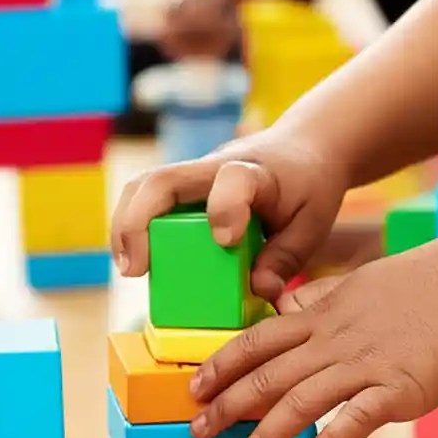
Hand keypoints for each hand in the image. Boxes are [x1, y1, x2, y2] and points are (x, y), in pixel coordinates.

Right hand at [112, 130, 347, 301]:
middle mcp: (214, 166)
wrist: (301, 148)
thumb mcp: (312, 223)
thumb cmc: (307, 186)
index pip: (234, 178)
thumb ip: (287, 258)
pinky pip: (145, 198)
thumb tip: (258, 290)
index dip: (226, 208)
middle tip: (135, 269)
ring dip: (125, 226)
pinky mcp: (181, 187)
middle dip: (139, 223)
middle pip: (162, 180)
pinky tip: (134, 260)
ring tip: (129, 268)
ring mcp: (192, 174)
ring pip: (143, 186)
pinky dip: (131, 227)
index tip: (226, 241)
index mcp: (256, 172)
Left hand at [187, 245, 437, 437]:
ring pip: (301, 402)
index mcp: (318, 316)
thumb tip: (281, 308)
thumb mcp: (350, 284)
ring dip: (266, 436)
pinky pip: (360, 415)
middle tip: (197, 431)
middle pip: (266, 376)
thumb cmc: (415, 284)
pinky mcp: (402, 387)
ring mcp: (365, 364)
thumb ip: (313, 300)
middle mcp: (332, 341)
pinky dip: (335, 437)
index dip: (221, 366)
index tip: (194, 389)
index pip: (255, 341)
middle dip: (226, 407)